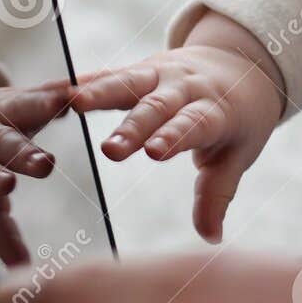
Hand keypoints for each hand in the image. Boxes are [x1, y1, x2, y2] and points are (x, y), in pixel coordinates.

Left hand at [0, 70, 67, 266]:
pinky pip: (42, 90)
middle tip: (44, 163)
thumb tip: (20, 272)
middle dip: (20, 152)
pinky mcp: (20, 96)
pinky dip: (61, 88)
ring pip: (18, 108)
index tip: (7, 185)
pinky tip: (81, 87)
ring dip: (41, 108)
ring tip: (66, 104)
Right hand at [67, 11, 284, 241]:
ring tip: (74, 104)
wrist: (240, 63)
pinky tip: (61, 90)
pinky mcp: (141, 68)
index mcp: (215, 110)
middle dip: (133, 128)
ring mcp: (162, 74)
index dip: (174, 137)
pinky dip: (87, 81)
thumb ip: (216, 194)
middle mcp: (187, 88)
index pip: (195, 124)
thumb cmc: (236, 119)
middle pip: (158, 108)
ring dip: (102, 94)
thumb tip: (212, 239)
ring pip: (130, 83)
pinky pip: (111, 74)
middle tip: (110, 150)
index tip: (154, 153)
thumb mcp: (236, 154)